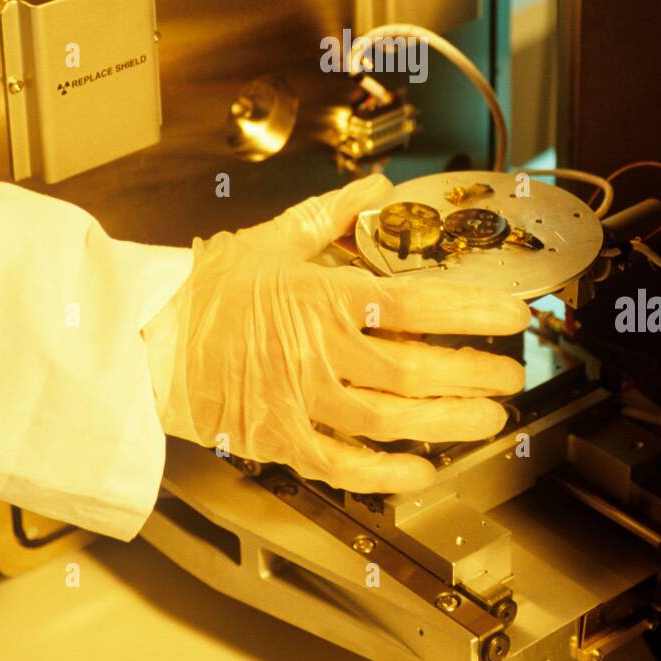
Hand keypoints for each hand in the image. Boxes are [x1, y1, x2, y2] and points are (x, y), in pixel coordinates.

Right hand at [156, 174, 527, 492]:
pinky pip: (344, 465)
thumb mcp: (272, 239)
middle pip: (417, 371)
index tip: (512, 316)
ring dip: (450, 422)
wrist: (148, 338)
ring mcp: (301, 400)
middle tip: (510, 374)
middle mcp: (320, 351)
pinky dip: (389, 474)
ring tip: (487, 418)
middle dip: (476, 375)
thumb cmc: (210, 289)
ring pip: (393, 422)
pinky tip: (423, 469)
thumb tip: (375, 186)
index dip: (474, 314)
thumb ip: (332, 215)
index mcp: (323, 297)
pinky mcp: (281, 440)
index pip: (418, 307)